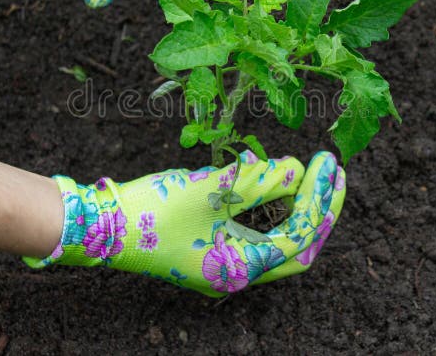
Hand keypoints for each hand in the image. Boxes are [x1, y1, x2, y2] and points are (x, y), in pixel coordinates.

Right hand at [24, 151, 345, 296]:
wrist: (102, 225)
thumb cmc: (154, 210)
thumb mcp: (212, 191)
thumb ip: (259, 182)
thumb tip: (297, 170)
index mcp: (240, 268)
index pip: (299, 235)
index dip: (319, 198)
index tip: (327, 164)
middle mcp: (237, 272)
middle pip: (295, 242)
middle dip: (317, 206)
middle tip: (332, 171)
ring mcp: (224, 262)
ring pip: (273, 232)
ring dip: (287, 199)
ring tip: (292, 164)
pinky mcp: (212, 247)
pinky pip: (248, 226)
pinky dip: (259, 200)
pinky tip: (253, 170)